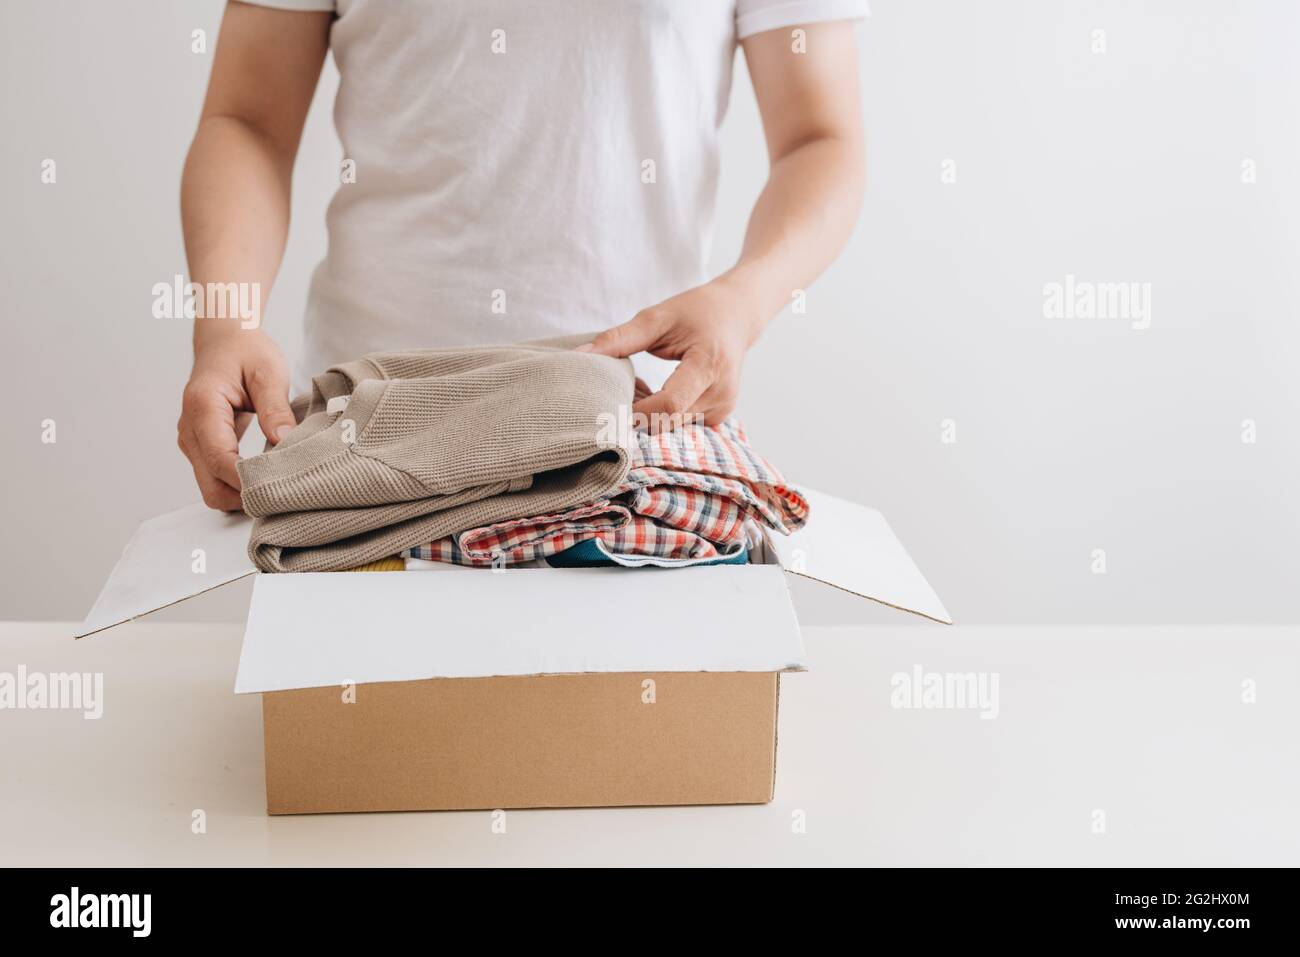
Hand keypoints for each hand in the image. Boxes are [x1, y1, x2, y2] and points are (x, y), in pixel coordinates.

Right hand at [177, 328, 295, 510]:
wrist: (225, 342)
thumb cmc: (246, 352)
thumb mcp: (269, 371)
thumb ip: (275, 408)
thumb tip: (284, 442)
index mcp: (203, 406)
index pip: (221, 460)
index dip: (249, 481)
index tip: (282, 487)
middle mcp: (190, 430)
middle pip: (212, 488)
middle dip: (247, 497)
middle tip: (286, 492)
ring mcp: (193, 442)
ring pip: (213, 489)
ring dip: (244, 494)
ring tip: (280, 484)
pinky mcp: (201, 448)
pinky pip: (216, 479)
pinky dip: (240, 486)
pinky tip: (268, 476)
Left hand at [579, 275, 765, 429]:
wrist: (737, 315)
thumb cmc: (697, 311)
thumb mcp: (657, 317)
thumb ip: (619, 339)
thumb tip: (579, 356)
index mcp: (709, 365)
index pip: (669, 404)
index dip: (636, 410)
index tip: (609, 403)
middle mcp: (721, 394)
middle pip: (668, 421)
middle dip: (637, 414)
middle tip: (616, 394)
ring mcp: (722, 409)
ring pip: (672, 428)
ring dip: (648, 417)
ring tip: (637, 391)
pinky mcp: (718, 417)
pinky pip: (680, 426)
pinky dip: (662, 417)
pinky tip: (654, 397)